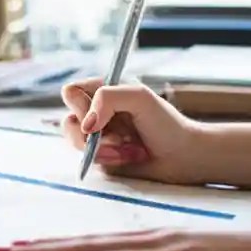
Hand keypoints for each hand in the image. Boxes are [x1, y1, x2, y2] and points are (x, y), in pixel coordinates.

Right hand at [61, 78, 207, 183]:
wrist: (182, 156)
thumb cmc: (166, 124)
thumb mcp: (140, 98)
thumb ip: (107, 98)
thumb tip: (85, 125)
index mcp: (105, 90)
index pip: (71, 92)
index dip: (80, 107)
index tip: (98, 121)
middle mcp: (97, 111)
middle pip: (68, 121)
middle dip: (93, 135)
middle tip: (120, 139)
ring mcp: (98, 135)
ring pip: (75, 142)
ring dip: (102, 149)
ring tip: (128, 150)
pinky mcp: (101, 156)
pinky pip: (87, 160)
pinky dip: (108, 159)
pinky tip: (129, 157)